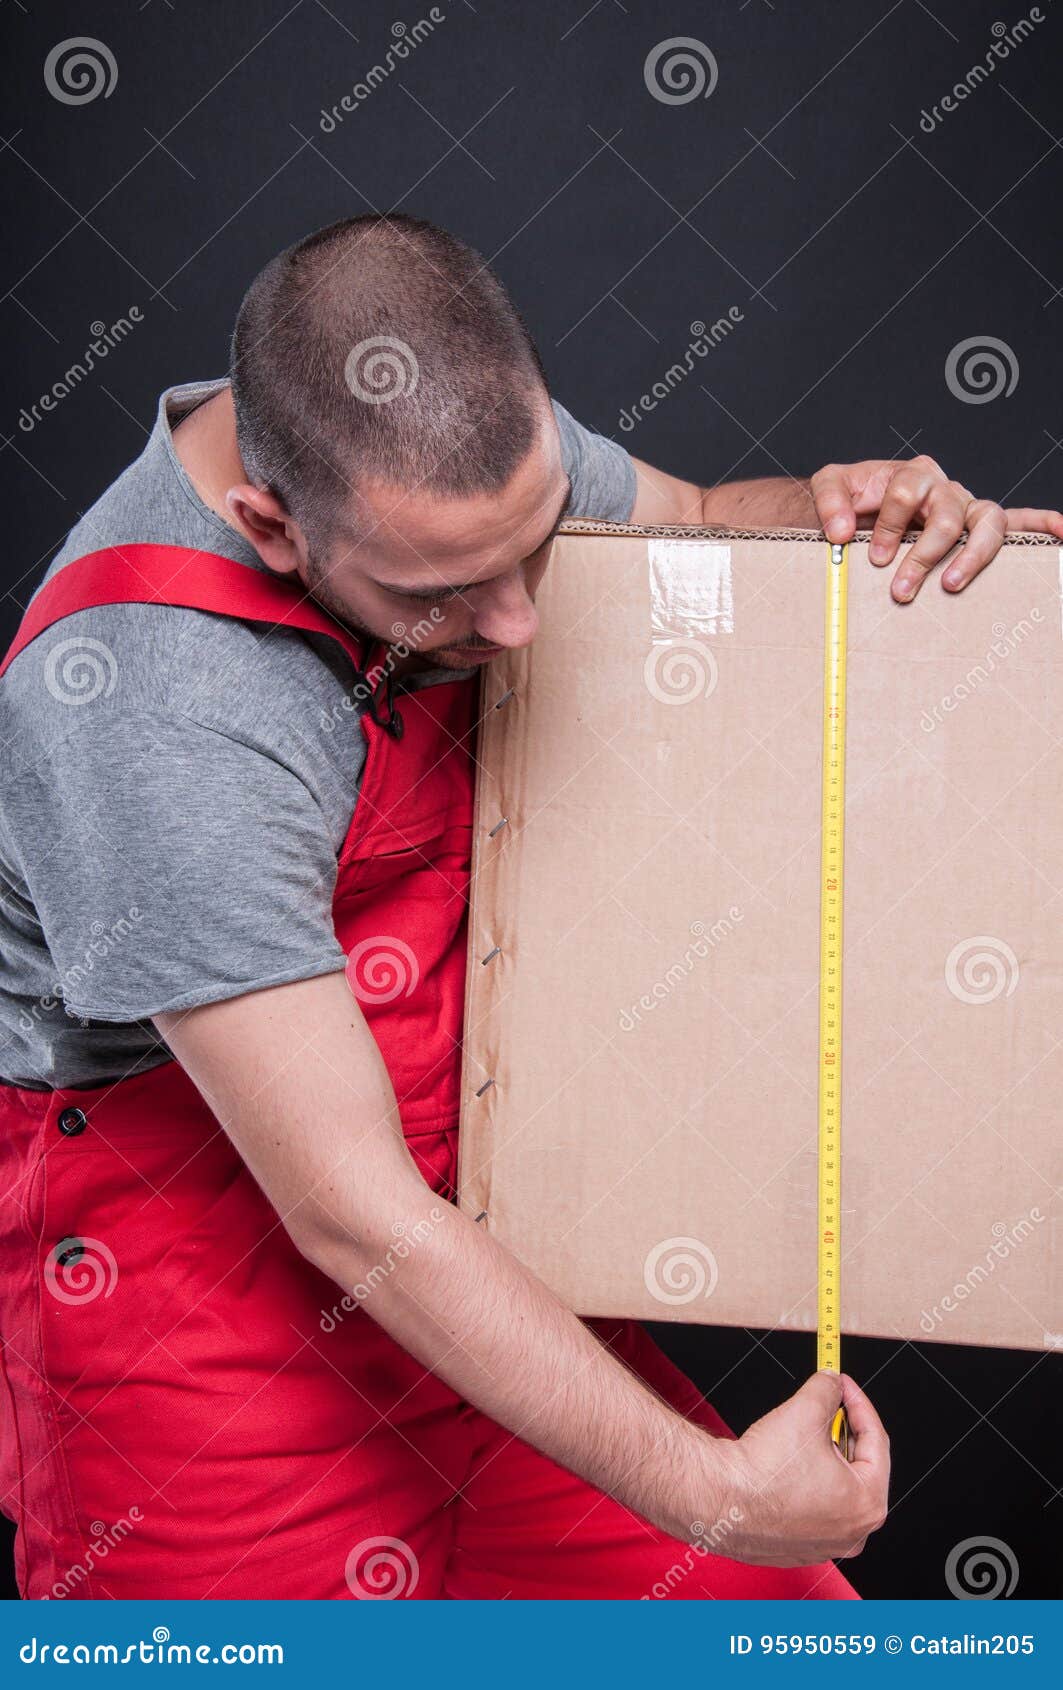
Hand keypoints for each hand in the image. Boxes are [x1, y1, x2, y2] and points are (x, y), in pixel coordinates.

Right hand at [712, 1370, 889, 1567]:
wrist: (718, 1500)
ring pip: (834, 1487)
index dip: (858, 1403)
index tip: (843, 1385)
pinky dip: (805, 1482)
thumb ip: (827, 1390)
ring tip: (801, 1433)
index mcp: (867, 1503)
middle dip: (841, 1431)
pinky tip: (785, 1464)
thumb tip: (831, 1383)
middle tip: (826, 1405)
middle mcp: (852, 1533)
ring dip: (822, 1456)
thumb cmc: (764, 1471)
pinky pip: (811, 1507)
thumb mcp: (805, 1411)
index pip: (876, 1441)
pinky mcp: (796, 1548)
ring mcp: (824, 1545)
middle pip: (857, 1466)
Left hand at [810, 457, 1062, 602]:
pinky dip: (1039, 524)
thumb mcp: (830, 487)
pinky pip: (1016, 522)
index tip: (875, 556)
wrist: (854, 508)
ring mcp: (965, 508)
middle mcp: (945, 488)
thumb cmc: (849, 499)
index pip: (910, 492)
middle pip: (949, 514)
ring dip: (972, 556)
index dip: (893, 524)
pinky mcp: (975, 528)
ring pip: (987, 522)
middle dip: (925, 554)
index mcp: (912, 474)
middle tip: (901, 588)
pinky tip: (1059, 533)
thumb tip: (843, 531)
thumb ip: (830, 501)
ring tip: (952, 585)